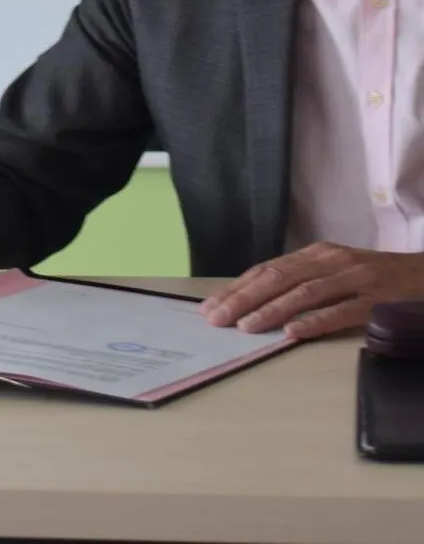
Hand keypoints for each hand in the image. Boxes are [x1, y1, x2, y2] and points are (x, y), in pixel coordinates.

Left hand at [201, 241, 423, 339]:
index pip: (268, 269)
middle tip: (216, 319)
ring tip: (246, 327)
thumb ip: (303, 282)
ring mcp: (355, 279)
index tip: (210, 306)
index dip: (237, 288)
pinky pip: (341, 312)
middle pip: (278, 278)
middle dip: (243, 299)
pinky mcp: (377, 300)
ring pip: (304, 293)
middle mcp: (331, 261)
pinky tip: (292, 333)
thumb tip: (255, 302)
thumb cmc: (376, 278)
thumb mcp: (335, 272)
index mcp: (317, 254)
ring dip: (271, 310)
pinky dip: (314, 322)